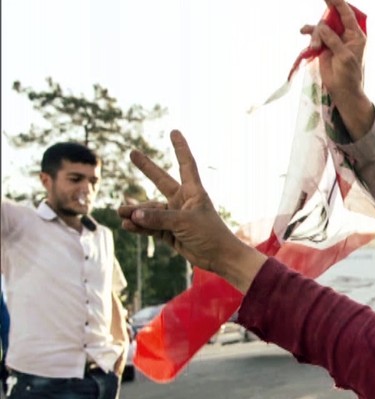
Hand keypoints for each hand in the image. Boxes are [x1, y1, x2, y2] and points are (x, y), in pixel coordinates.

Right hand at [121, 131, 264, 290]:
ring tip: (121, 212)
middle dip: (147, 168)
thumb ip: (158, 218)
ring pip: (150, 210)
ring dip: (136, 211)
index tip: (174, 132)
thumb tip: (133, 214)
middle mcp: (183, 201)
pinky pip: (149, 225)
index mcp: (194, 192)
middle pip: (161, 181)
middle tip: (132, 152)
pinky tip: (127, 224)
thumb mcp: (183, 223)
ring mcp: (175, 216)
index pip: (186, 165)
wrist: (219, 257)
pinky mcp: (170, 232)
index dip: (180, 148)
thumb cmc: (210, 234)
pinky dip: (139, 225)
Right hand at [299, 0, 367, 110]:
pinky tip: (303, 33)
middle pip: (332, 17)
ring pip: (321, 27)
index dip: (338, 2)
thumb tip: (322, 26)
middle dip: (323, 22)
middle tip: (320, 30)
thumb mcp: (344, 57)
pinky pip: (314, 34)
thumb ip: (334, 40)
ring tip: (315, 47)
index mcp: (356, 35)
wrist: (342, 91)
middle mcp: (345, 34)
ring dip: (315, 34)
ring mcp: (333, 39)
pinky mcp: (324, 45)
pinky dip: (309, 34)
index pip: (347, 13)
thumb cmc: (349, 75)